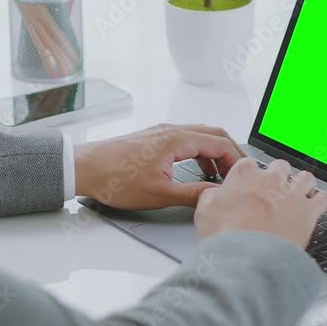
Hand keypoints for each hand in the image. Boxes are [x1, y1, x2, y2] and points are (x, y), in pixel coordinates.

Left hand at [74, 124, 245, 209]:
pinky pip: (186, 140)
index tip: (244, 176)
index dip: (237, 160)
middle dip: (231, 152)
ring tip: (220, 175)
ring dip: (215, 152)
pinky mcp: (153, 139)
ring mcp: (161, 132)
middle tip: (239, 173)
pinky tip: (197, 170)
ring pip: (200, 136)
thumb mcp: (160, 193)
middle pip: (214, 134)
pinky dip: (199, 152)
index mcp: (176, 139)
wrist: (83, 168)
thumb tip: (216, 195)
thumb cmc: (114, 179)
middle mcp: (171, 130)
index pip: (220, 142)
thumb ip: (193, 194)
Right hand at [195, 159, 326, 247]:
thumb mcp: (204, 211)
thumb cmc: (227, 235)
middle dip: (279, 176)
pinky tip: (324, 204)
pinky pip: (325, 198)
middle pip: (280, 167)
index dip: (249, 176)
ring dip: (303, 184)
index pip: (249, 164)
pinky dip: (325, 201)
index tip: (248, 185)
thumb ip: (211, 196)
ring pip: (306, 177)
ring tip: (300, 192)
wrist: (248, 257)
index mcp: (245, 174)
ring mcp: (292, 194)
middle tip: (275, 189)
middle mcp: (271, 179)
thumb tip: (215, 194)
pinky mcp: (309, 211)